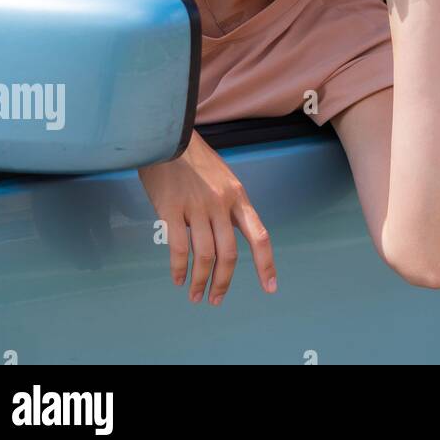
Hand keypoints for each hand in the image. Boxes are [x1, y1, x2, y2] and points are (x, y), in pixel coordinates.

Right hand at [137, 130, 276, 305]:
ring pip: (204, 255)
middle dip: (224, 282)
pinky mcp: (171, 210)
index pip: (259, 236)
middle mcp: (222, 204)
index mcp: (238, 197)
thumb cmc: (196, 161)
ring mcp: (197, 207)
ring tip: (195, 295)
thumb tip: (230, 236)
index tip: (270, 287)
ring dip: (200, 281)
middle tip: (216, 300)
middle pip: (229, 253)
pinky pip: (178, 248)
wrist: (169, 139)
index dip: (266, 264)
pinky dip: (179, 268)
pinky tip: (177, 279)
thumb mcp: (224, 180)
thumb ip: (229, 206)